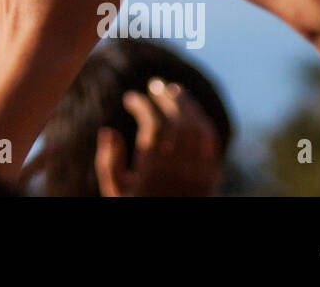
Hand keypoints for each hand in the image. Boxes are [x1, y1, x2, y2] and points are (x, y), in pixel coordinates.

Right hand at [95, 79, 221, 196]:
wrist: (168, 235)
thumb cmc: (136, 206)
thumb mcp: (114, 191)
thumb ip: (108, 162)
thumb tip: (108, 130)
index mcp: (153, 172)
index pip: (153, 125)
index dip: (142, 105)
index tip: (130, 97)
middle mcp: (179, 171)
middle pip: (178, 122)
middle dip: (165, 98)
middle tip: (155, 84)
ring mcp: (199, 174)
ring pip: (198, 128)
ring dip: (186, 104)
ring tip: (174, 90)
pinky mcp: (212, 177)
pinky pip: (211, 141)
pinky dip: (202, 121)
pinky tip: (191, 112)